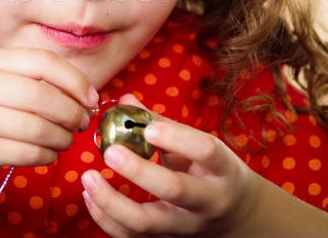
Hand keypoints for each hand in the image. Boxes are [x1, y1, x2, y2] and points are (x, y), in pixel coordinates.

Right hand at [0, 47, 98, 185]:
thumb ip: (22, 78)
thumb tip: (78, 90)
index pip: (42, 62)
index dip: (74, 80)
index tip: (89, 97)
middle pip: (43, 95)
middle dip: (72, 112)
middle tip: (80, 123)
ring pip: (38, 127)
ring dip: (62, 138)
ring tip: (65, 141)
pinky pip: (27, 152)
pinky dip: (47, 155)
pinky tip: (48, 154)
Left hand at [81, 94, 262, 236]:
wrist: (239, 218)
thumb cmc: (214, 173)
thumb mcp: (202, 147)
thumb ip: (164, 125)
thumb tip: (126, 102)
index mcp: (221, 169)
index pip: (205, 151)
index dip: (176, 138)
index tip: (148, 128)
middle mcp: (207, 201)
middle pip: (173, 189)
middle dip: (138, 171)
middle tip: (110, 152)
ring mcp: (186, 227)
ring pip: (146, 222)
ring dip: (110, 201)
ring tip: (88, 177)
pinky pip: (131, 237)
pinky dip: (106, 219)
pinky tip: (90, 197)